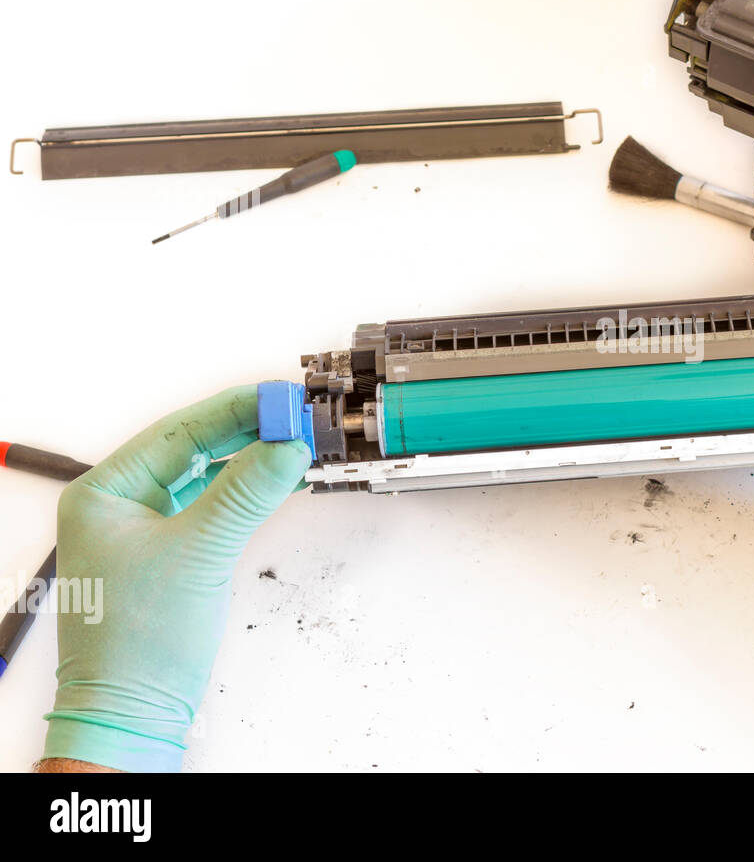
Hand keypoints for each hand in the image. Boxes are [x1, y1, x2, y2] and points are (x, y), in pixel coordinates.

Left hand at [42, 386, 309, 771]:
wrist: (135, 710)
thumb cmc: (136, 645)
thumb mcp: (199, 553)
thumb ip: (245, 493)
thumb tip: (284, 447)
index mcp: (104, 493)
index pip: (177, 432)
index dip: (234, 410)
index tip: (279, 398)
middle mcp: (119, 504)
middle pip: (193, 446)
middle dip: (247, 430)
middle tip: (295, 415)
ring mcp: (145, 526)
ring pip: (206, 472)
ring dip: (251, 457)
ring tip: (293, 439)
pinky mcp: (172, 549)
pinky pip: (213, 501)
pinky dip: (246, 488)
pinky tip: (276, 476)